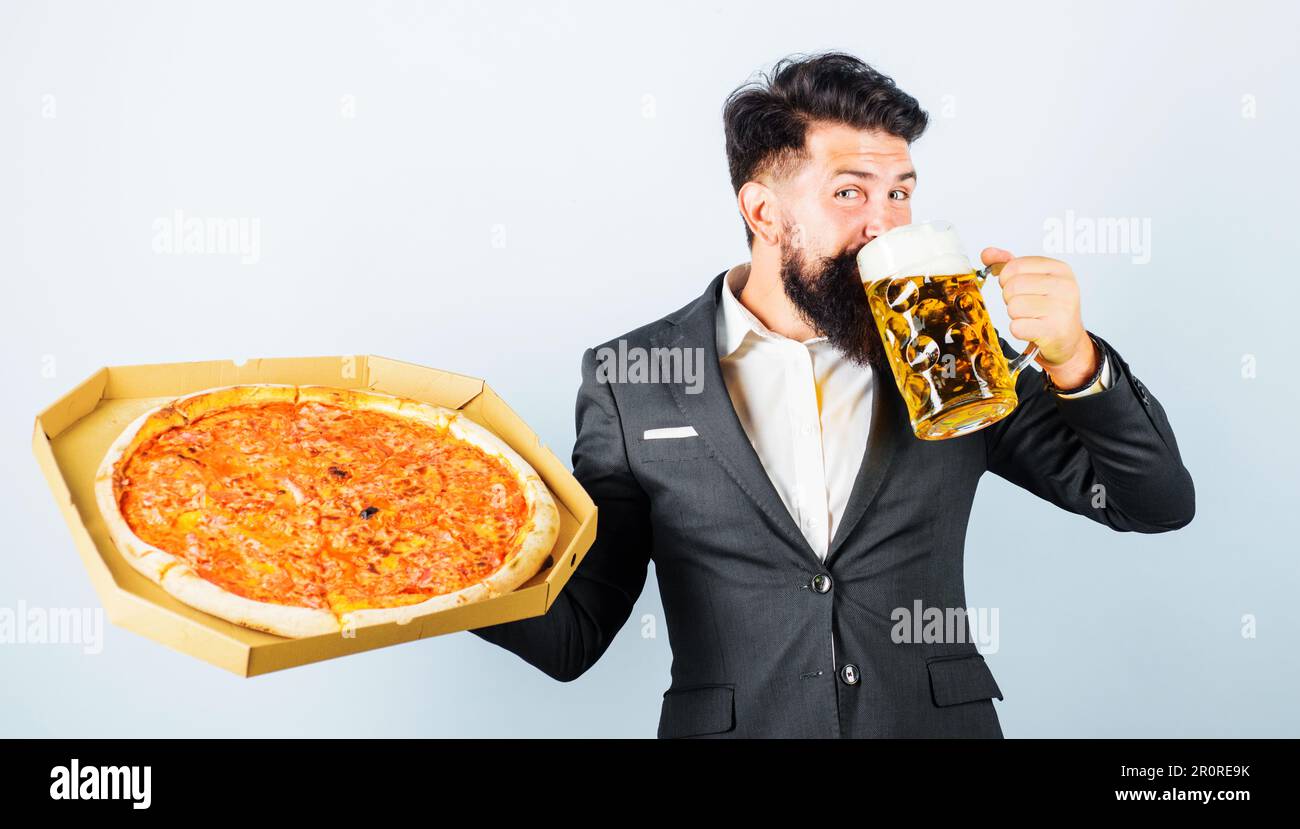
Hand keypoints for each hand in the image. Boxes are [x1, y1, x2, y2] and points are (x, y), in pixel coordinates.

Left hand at [979, 247, 1098, 388]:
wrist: (1068, 340)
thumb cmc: (1049, 308)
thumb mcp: (1034, 280)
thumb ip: (1009, 264)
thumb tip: (987, 254)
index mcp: (1059, 269)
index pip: (1014, 266)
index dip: (1006, 278)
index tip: (1018, 288)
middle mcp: (1064, 286)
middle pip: (1012, 286)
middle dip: (1009, 298)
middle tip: (1024, 305)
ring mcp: (1061, 309)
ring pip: (1013, 306)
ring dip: (1015, 315)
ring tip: (1030, 317)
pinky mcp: (1054, 331)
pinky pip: (1017, 327)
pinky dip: (1018, 329)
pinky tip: (1031, 329)